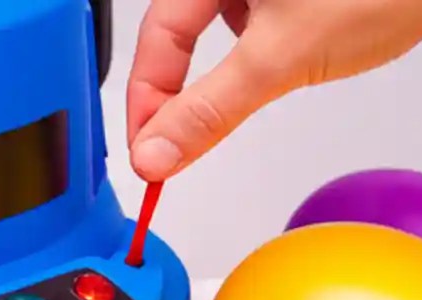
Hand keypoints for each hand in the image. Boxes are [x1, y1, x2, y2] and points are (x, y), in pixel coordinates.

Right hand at [125, 0, 421, 180]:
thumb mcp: (276, 60)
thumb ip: (209, 110)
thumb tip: (158, 152)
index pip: (155, 35)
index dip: (145, 99)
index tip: (149, 151)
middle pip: (176, 33)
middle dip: (172, 90)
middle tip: (169, 146)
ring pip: (213, 30)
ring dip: (212, 75)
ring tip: (223, 107)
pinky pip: (249, 26)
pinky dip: (250, 59)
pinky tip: (276, 68)